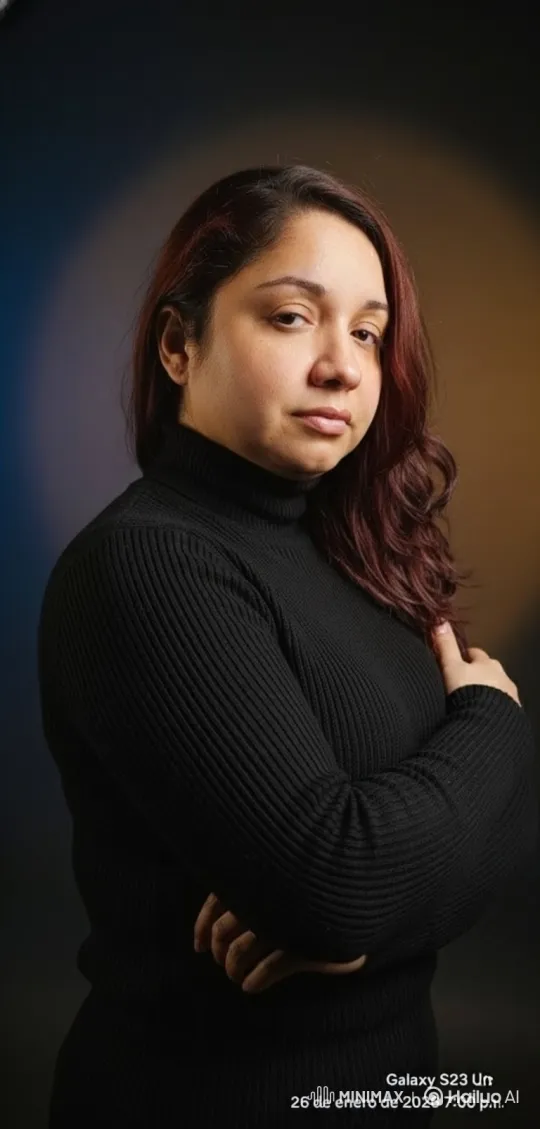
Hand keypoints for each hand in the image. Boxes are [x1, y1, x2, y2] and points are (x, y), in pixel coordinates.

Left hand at [193, 892, 366, 992]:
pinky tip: (251, 987)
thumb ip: (252, 892)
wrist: (358, 897)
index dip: (202, 927)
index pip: (216, 901)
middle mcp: (266, 894)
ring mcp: (283, 919)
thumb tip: (211, 932)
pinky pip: (269, 966)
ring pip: (241, 950)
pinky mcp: (303, 942)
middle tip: (224, 964)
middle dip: (219, 952)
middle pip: (224, 930)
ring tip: (237, 978)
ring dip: (234, 969)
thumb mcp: (278, 884)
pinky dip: (256, 980)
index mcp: (258, 875)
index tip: (198, 948)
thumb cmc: (313, 889)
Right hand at [432, 622, 520, 706]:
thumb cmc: (468, 693)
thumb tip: (439, 622)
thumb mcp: (451, 667)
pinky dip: (492, 706)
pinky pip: (500, 705)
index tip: (457, 660)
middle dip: (478, 673)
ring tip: (471, 700)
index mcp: (487, 663)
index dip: (465, 656)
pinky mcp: (510, 712)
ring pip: (496, 687)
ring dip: (486, 691)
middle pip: (488, 670)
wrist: (486, 723)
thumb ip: (445, 645)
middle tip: (463, 681)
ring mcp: (508, 695)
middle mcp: (501, 676)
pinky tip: (480, 713)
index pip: (476, 654)